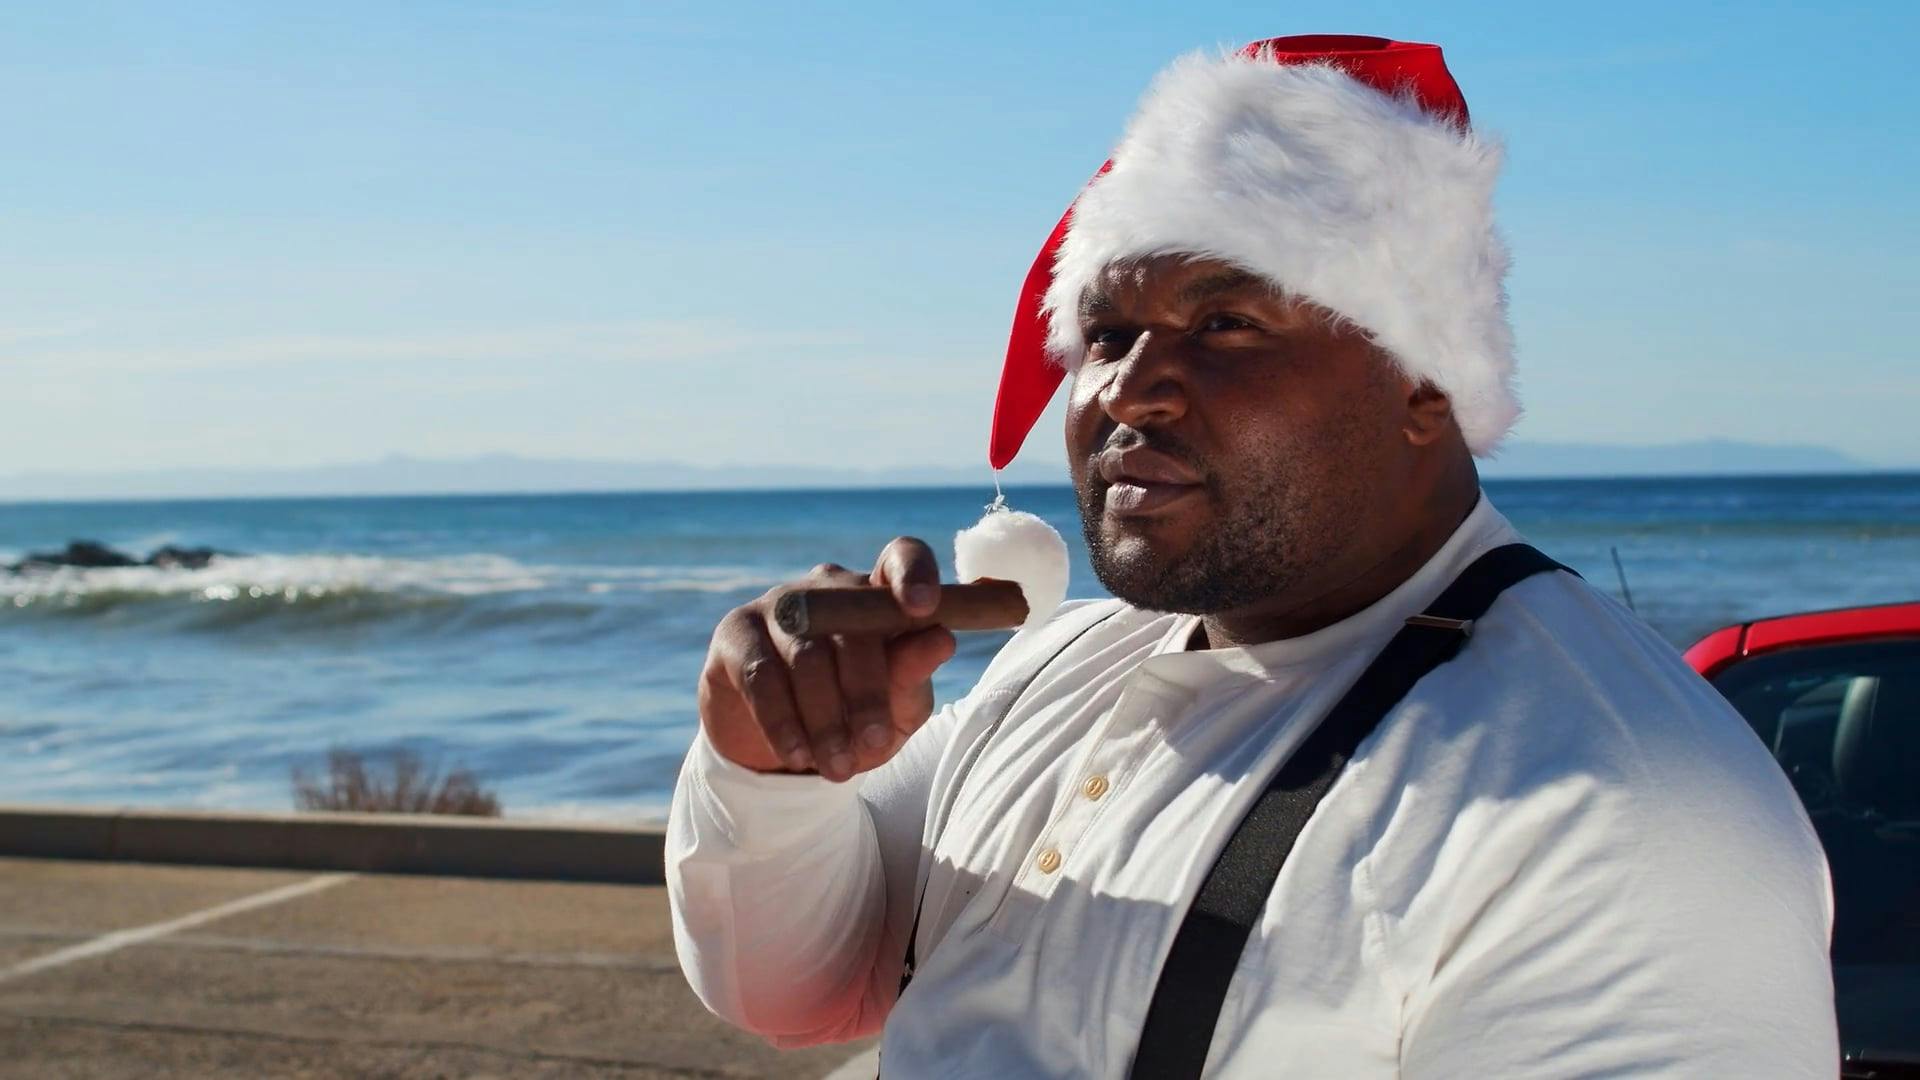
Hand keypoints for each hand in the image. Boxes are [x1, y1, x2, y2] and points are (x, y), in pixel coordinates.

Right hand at [698, 537, 958, 781]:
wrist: (787, 749)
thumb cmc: (856, 718)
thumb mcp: (896, 709)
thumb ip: (913, 675)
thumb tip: (941, 640)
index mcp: (880, 596)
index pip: (901, 558)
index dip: (914, 574)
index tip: (924, 608)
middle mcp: (830, 589)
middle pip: (854, 624)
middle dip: (867, 693)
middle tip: (873, 745)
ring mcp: (779, 604)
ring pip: (807, 655)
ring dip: (826, 719)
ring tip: (839, 768)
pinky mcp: (736, 631)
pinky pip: (761, 675)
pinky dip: (782, 721)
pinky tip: (797, 754)